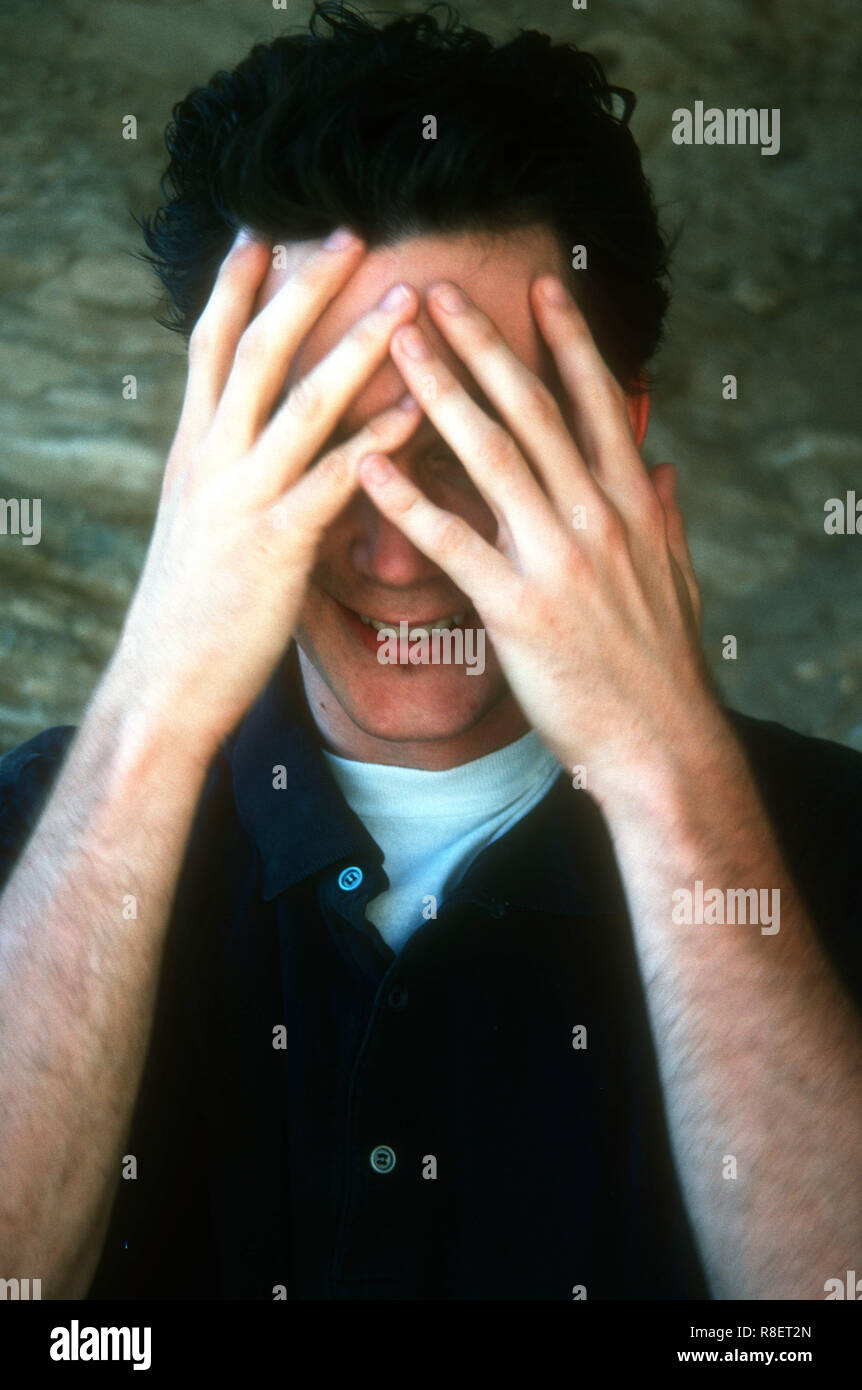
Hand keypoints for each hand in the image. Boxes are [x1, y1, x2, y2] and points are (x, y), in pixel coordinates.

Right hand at [109, 229, 421, 753]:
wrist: (162, 684)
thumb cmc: (190, 611)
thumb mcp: (196, 525)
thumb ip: (224, 476)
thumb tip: (252, 445)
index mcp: (192, 452)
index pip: (209, 348)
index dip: (233, 287)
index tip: (263, 233)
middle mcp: (211, 461)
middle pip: (256, 351)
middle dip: (303, 287)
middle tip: (350, 233)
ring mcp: (241, 500)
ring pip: (301, 403)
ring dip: (357, 347)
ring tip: (407, 302)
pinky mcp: (276, 546)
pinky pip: (334, 480)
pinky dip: (376, 442)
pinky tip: (416, 414)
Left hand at [357, 274, 721, 793]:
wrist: (660, 746)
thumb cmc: (662, 668)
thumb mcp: (678, 581)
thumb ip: (665, 519)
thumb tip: (665, 469)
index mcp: (635, 506)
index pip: (598, 405)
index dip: (568, 341)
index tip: (540, 286)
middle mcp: (598, 519)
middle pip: (535, 412)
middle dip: (486, 345)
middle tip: (438, 293)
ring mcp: (559, 562)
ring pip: (493, 458)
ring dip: (441, 394)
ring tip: (397, 347)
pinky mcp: (520, 611)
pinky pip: (454, 545)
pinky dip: (409, 502)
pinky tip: (368, 466)